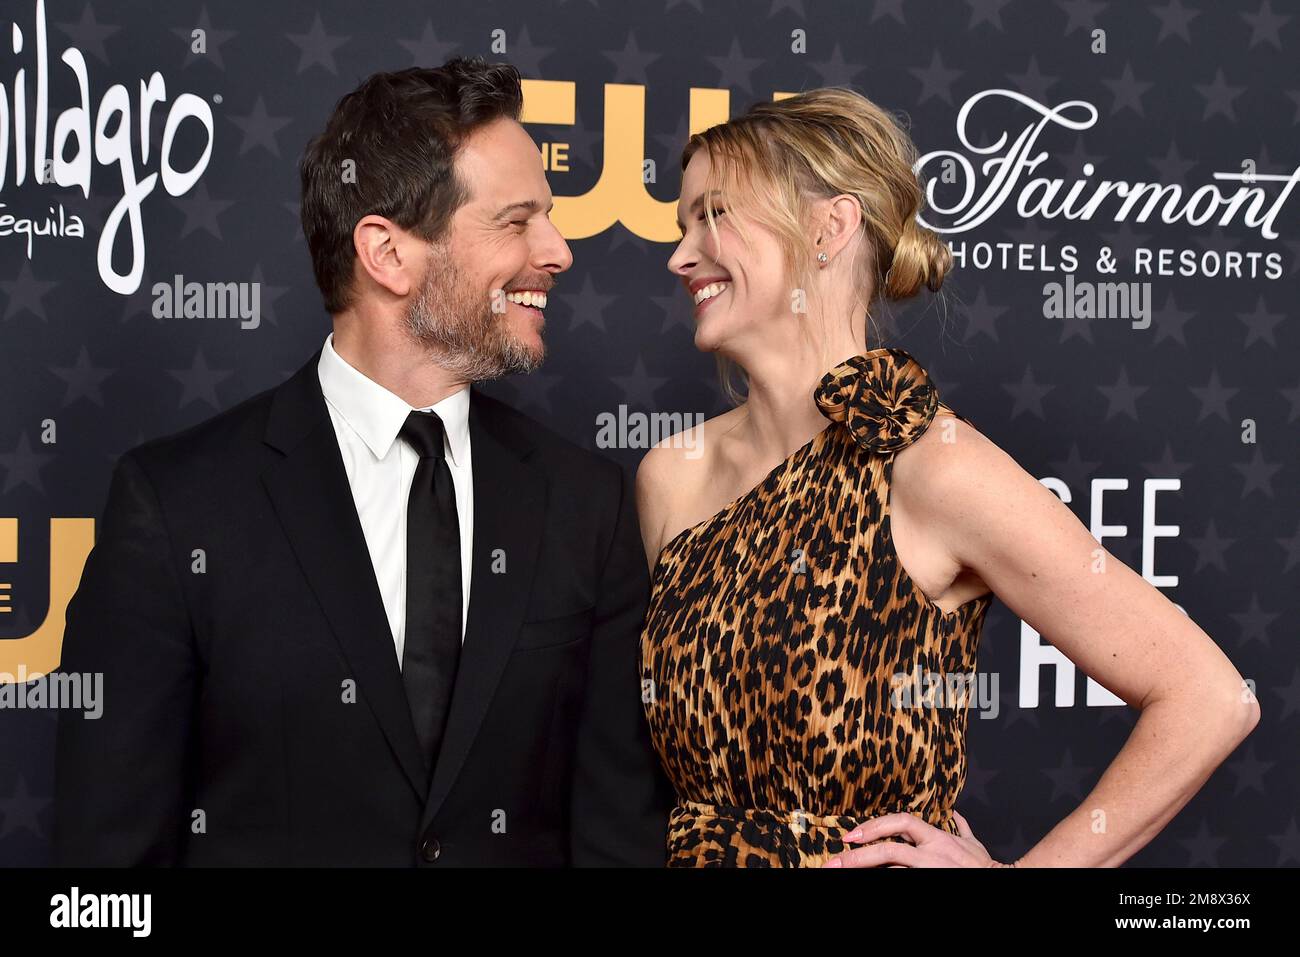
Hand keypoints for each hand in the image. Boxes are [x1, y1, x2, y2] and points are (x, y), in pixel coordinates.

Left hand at [821, 810, 1013, 867]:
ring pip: (891, 869)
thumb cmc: (986, 867)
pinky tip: (871, 881)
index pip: (900, 822)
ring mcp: (932, 871)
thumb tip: (956, 813)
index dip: (874, 826)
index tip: (851, 836)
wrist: (1005, 882)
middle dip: (857, 856)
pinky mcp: (933, 882)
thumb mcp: (972, 843)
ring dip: (866, 870)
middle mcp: (932, 853)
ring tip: (842, 872)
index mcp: (937, 837)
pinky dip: (887, 879)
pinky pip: (902, 881)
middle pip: (887, 850)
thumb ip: (960, 827)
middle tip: (834, 863)